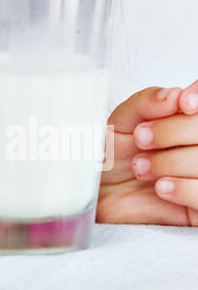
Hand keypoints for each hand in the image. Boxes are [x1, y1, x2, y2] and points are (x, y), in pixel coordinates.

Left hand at [96, 82, 197, 224]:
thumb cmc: (115, 154)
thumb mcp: (123, 121)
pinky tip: (161, 187)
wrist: (102, 193)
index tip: (184, 104)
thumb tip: (173, 95)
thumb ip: (146, 102)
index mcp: (187, 117)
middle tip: (141, 139)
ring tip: (141, 167)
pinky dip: (183, 189)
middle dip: (173, 132)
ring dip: (170, 163)